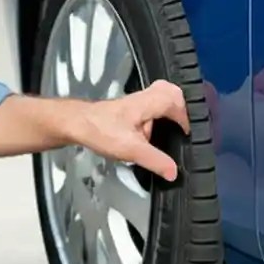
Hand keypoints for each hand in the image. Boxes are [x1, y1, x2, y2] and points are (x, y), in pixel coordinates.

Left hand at [73, 79, 190, 180]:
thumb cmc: (100, 131)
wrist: (75, 124)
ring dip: (168, 110)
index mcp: (147, 103)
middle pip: (169, 91)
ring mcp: (134, 102)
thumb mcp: (130, 149)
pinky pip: (149, 104)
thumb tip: (174, 172)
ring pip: (159, 96)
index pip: (176, 102)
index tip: (187, 133)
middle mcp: (143, 98)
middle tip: (183, 125)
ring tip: (171, 129)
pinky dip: (156, 114)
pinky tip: (150, 133)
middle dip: (180, 106)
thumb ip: (154, 160)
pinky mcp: (127, 108)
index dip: (185, 117)